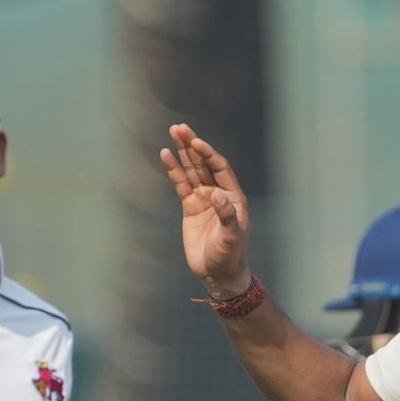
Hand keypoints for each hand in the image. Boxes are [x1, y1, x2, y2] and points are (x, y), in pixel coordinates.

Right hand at [159, 123, 251, 298]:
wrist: (216, 273)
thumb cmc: (229, 255)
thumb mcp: (231, 237)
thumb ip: (227, 216)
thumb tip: (218, 195)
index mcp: (233, 196)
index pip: (220, 167)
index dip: (208, 154)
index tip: (196, 142)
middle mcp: (219, 192)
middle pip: (204, 163)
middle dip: (192, 145)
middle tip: (179, 127)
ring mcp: (203, 198)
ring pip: (192, 170)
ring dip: (183, 152)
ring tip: (173, 132)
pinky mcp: (190, 207)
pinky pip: (181, 184)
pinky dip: (173, 170)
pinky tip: (166, 155)